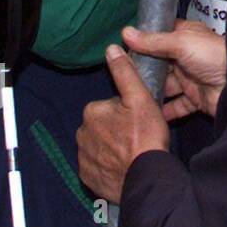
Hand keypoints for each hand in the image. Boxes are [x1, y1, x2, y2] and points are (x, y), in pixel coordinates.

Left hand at [77, 45, 169, 202]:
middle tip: (137, 135)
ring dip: (111, 147)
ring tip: (132, 152)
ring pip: (98, 144)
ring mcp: (83, 157)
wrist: (144, 178)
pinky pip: (96, 165)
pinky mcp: (87, 176)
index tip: (138, 119)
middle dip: (116, 128)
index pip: (108, 105)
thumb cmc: (144, 136)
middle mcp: (81, 133)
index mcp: (92, 111)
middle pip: (102, 125)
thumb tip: (112, 48)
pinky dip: (107, 165)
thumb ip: (125, 73)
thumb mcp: (140, 98)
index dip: (125, 110)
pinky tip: (123, 166)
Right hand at [121, 20, 226, 119]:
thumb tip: (126, 32)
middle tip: (118, 79)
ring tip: (128, 98)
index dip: (142, 42)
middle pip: (159, 64)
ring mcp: (191, 79)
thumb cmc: (213, 56)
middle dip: (142, 71)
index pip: (160, 37)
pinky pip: (176, 106)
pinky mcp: (195, 99)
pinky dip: (164, 111)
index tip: (120, 49)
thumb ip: (154, 41)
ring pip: (165, 87)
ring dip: (150, 92)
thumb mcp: (181, 42)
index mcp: (186, 37)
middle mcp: (187, 57)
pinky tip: (147, 115)